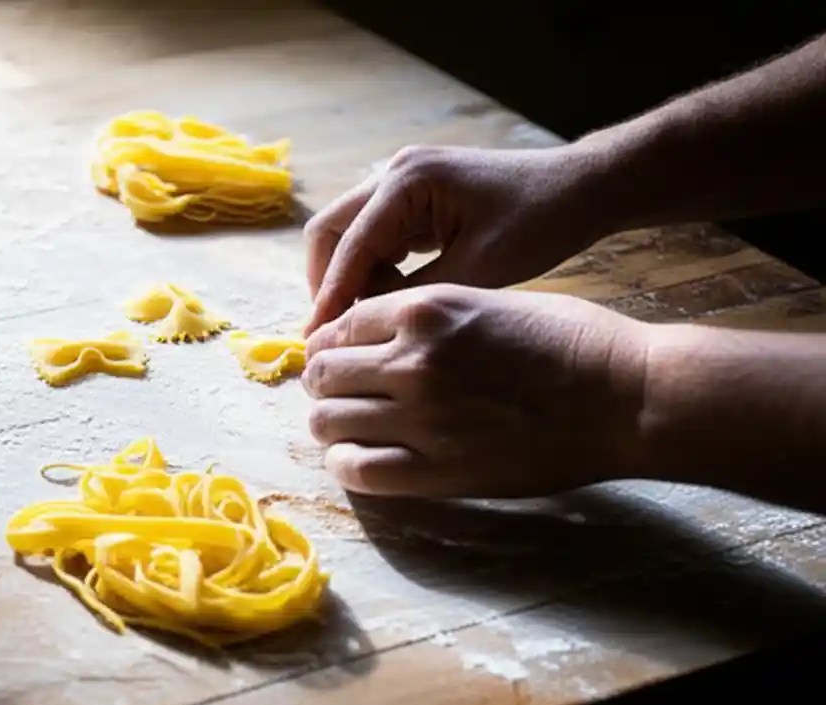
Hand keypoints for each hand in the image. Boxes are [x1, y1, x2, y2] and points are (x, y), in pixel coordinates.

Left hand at [302, 284, 648, 497]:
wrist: (627, 395)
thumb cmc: (571, 341)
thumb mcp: (488, 301)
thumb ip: (427, 316)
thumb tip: (375, 336)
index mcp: (424, 310)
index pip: (339, 326)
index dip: (331, 343)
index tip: (337, 357)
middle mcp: (411, 360)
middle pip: (323, 373)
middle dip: (323, 382)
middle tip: (338, 393)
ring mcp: (421, 417)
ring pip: (327, 421)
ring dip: (328, 423)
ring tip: (344, 426)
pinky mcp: (439, 469)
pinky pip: (358, 469)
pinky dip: (343, 464)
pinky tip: (353, 459)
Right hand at [303, 144, 612, 335]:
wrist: (581, 188)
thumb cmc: (540, 222)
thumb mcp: (479, 268)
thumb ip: (416, 293)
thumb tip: (364, 325)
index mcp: (408, 179)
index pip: (351, 243)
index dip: (332, 293)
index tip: (318, 337)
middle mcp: (395, 172)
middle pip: (331, 230)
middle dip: (327, 281)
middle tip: (332, 332)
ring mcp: (403, 183)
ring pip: (350, 235)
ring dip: (350, 277)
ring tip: (362, 323)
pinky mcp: (416, 199)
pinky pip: (377, 237)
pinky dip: (374, 269)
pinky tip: (390, 301)